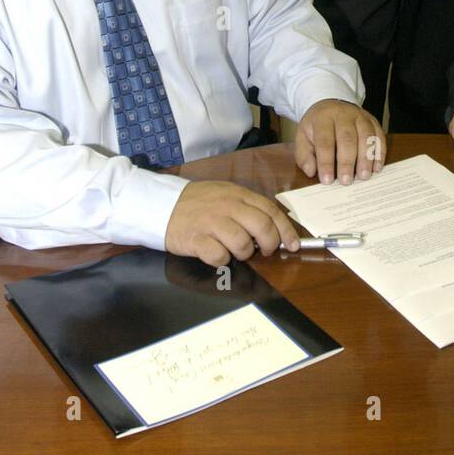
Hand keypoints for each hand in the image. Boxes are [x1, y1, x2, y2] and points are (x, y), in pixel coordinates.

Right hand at [165, 180, 299, 264]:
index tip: (293, 244)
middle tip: (266, 251)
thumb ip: (247, 207)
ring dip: (244, 253)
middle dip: (270, 244)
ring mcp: (211, 222)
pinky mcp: (196, 239)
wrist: (161, 204)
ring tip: (235, 250)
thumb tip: (273, 227)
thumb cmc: (197, 202)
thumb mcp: (225, 194)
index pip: (270, 210)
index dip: (285, 229)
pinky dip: (222, 260)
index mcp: (238, 194)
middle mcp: (227, 206)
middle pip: (262, 226)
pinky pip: (219, 256)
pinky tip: (216, 254)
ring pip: (243, 243)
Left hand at [294, 99, 385, 184]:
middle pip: (347, 138)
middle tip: (347, 181)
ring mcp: (360, 117)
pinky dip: (380, 152)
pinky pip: (379, 135)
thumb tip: (311, 171)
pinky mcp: (372, 121)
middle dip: (347, 162)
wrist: (331, 104)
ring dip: (366, 158)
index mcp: (323, 119)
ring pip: (366, 136)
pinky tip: (377, 167)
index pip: (324, 141)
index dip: (326, 162)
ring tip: (364, 176)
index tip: (327, 180)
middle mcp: (343, 115)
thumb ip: (304, 155)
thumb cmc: (317, 126)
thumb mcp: (303, 136)